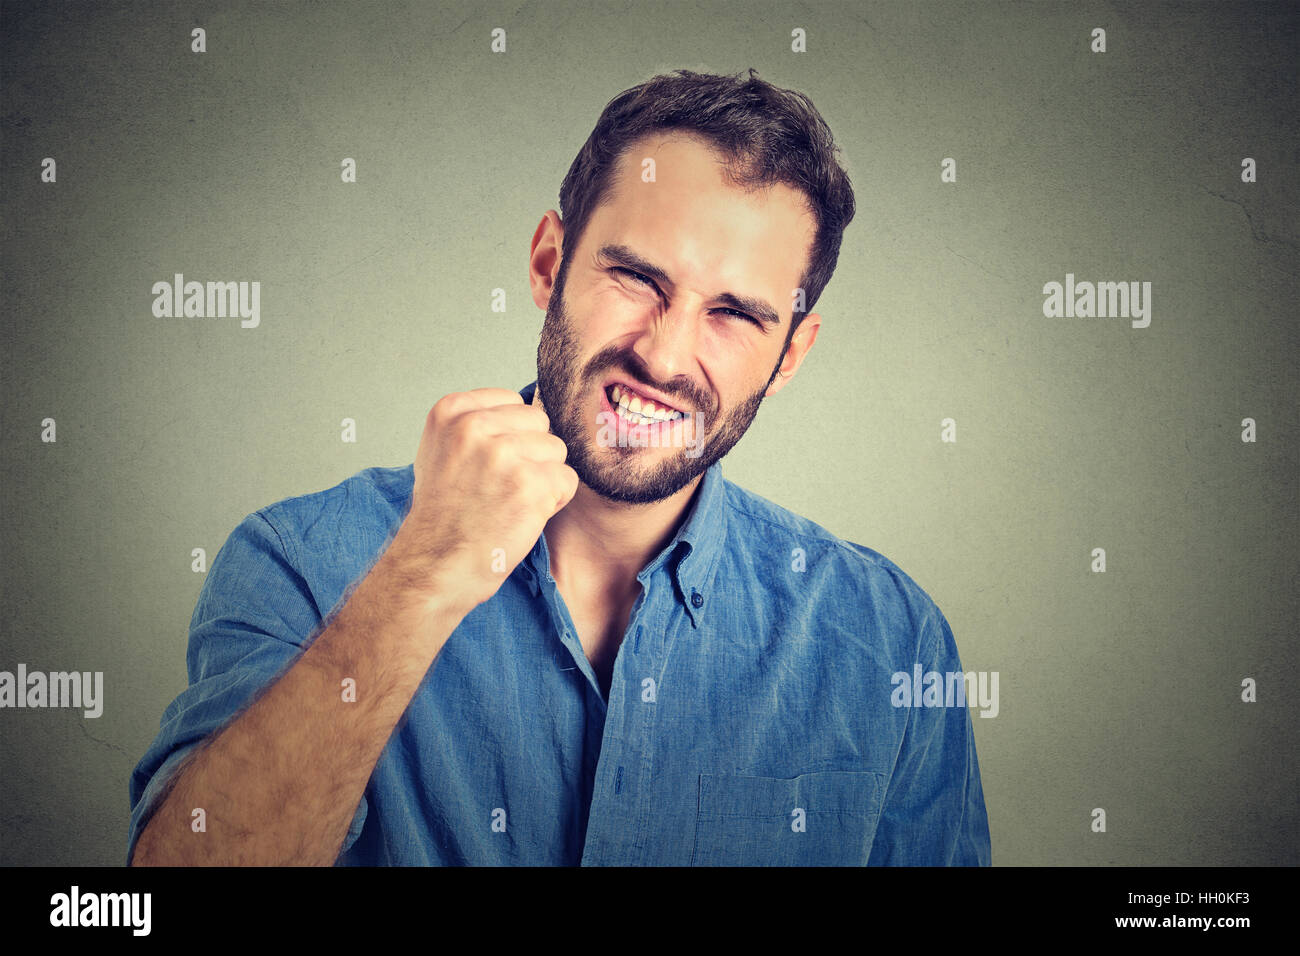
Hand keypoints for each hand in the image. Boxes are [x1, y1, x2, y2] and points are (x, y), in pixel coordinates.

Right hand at [391, 387, 576, 615]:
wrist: (435, 566)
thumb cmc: (443, 515)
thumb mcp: (442, 451)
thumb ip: (477, 424)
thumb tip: (527, 408)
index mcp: (451, 411)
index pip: (512, 402)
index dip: (510, 436)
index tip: (486, 467)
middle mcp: (474, 427)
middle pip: (539, 423)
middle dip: (530, 454)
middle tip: (501, 488)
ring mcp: (503, 454)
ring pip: (556, 450)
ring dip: (543, 479)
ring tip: (510, 502)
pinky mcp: (530, 484)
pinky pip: (567, 480)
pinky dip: (554, 502)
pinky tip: (523, 516)